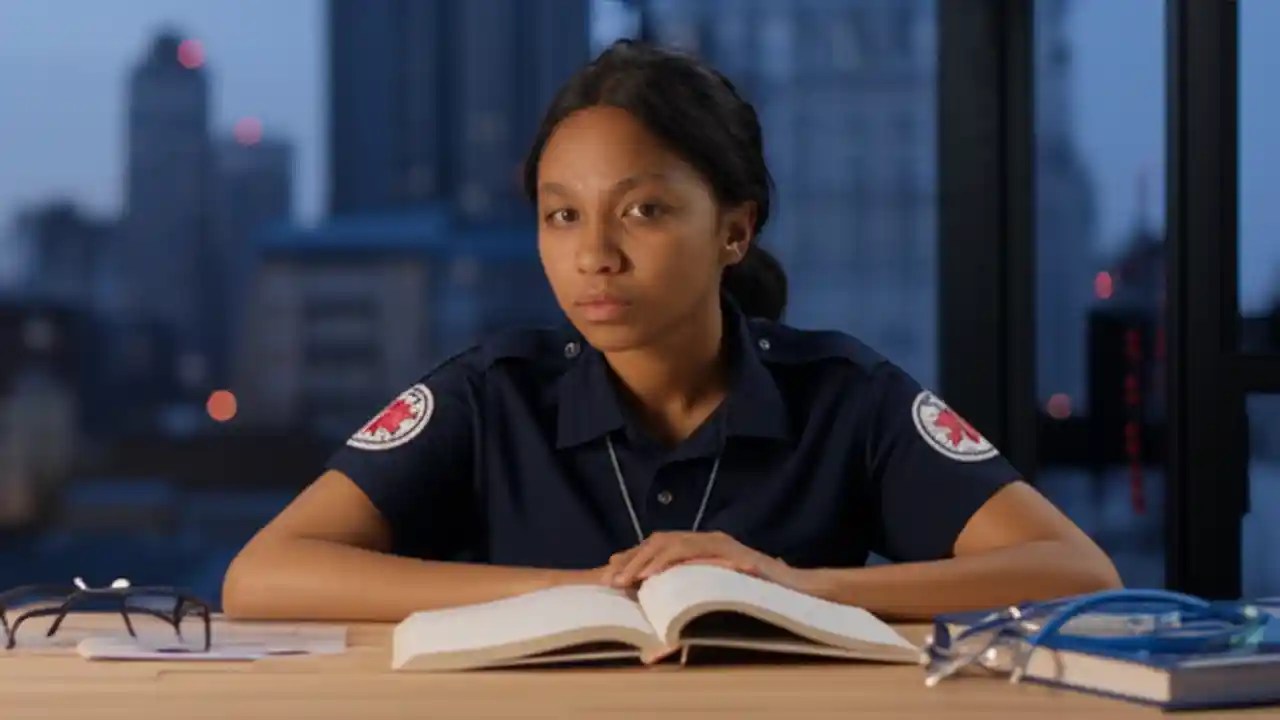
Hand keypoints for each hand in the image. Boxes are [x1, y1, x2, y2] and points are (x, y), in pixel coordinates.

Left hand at [604, 531, 809, 590]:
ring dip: (642, 561)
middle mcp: (705, 539)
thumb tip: (667, 606)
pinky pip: (690, 550)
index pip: (659, 547)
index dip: (633, 558)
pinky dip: (668, 560)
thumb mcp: (717, 591)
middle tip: (608, 580)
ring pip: (668, 543)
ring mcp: (715, 542)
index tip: (611, 573)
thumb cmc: (758, 595)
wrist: (796, 590)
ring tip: (623, 580)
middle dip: (631, 559)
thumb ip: (695, 589)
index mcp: (701, 547)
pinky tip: (651, 575)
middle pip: (657, 541)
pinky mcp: (725, 549)